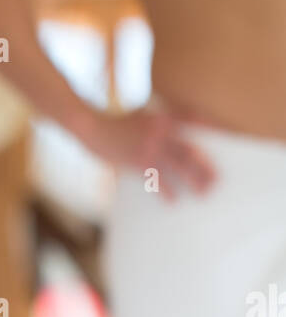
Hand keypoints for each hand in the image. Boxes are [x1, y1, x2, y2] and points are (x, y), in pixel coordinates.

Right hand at [81, 107, 217, 200]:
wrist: (92, 126)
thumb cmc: (116, 123)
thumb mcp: (141, 115)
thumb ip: (158, 122)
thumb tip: (172, 134)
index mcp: (163, 118)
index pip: (193, 121)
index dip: (209, 128)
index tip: (224, 138)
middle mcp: (160, 132)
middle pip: (190, 151)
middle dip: (205, 166)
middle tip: (217, 180)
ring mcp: (150, 147)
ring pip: (178, 166)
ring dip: (193, 180)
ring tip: (203, 192)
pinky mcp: (137, 161)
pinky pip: (157, 179)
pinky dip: (166, 190)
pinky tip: (173, 201)